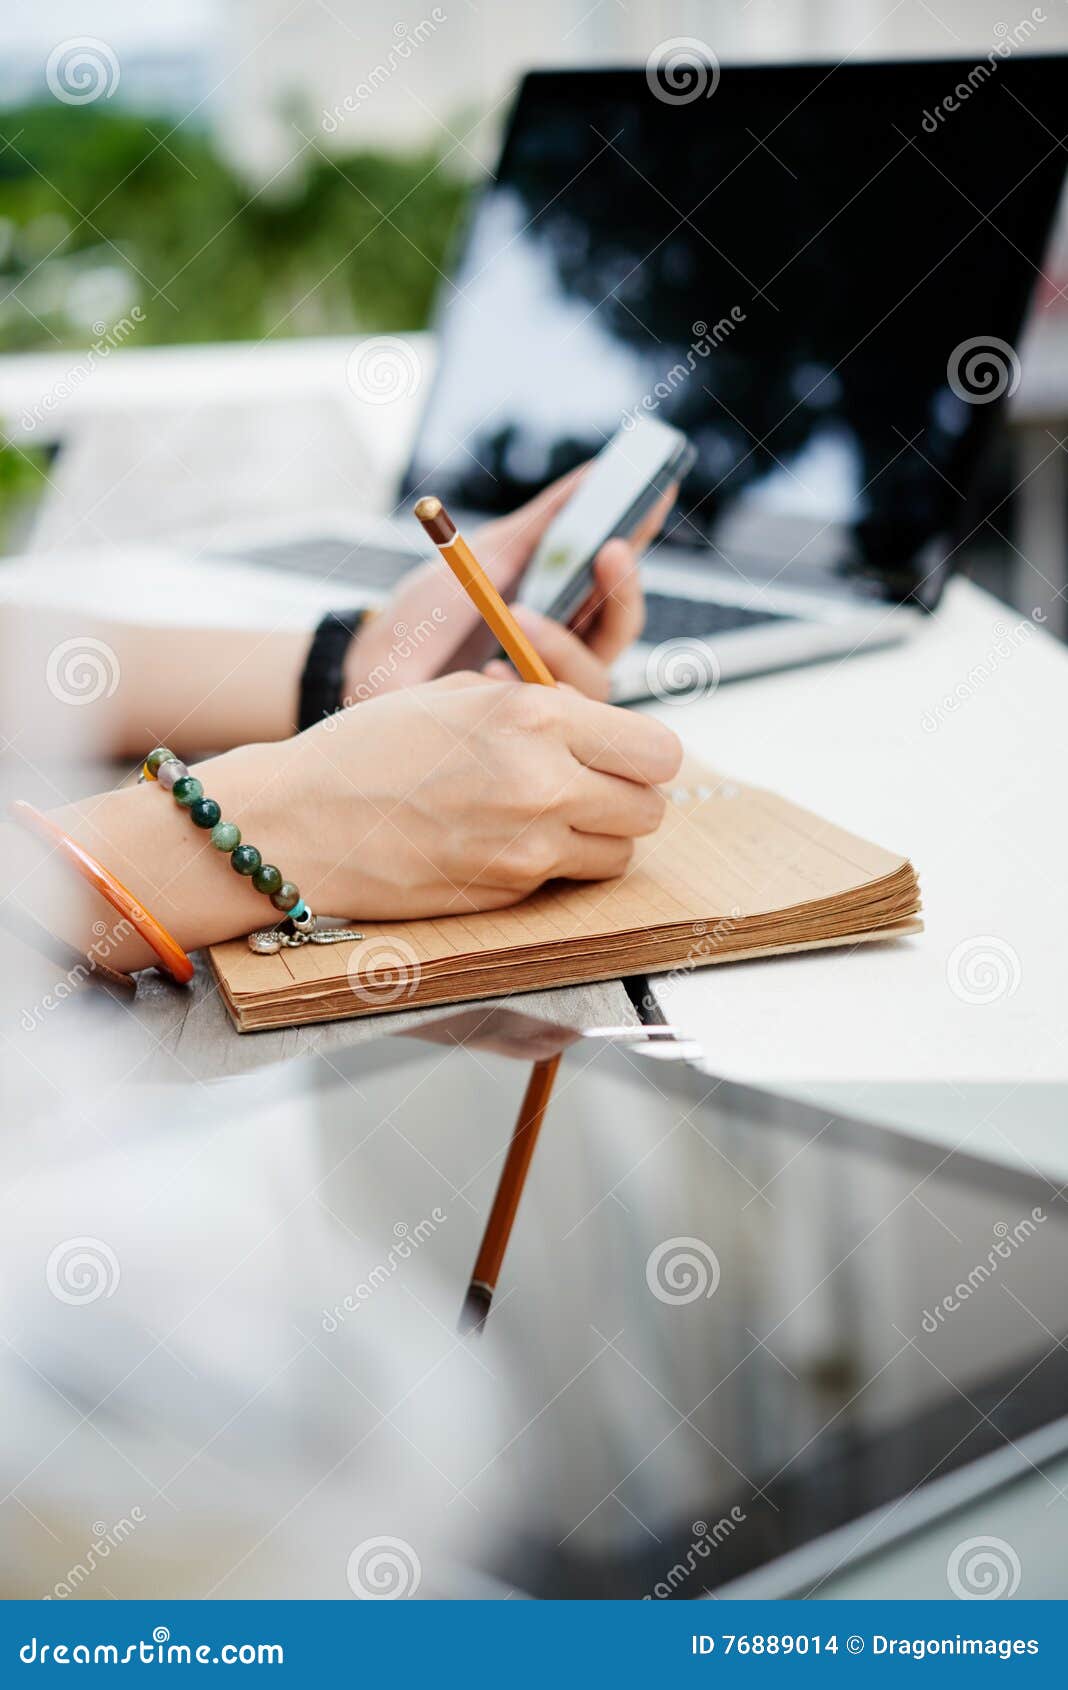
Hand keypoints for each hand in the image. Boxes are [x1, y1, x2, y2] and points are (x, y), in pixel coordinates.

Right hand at [280, 672, 681, 917]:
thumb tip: (594, 723)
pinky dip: (551, 866)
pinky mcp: (507, 892)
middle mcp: (543, 783)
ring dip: (598, 839)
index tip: (625, 755)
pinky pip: (565, 880)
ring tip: (549, 818)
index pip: (657, 750)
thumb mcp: (457, 696)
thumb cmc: (367, 750)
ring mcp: (528, 847)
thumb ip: (537, 705)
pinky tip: (503, 842)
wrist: (300, 822)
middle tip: (591, 787)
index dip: (645, 755)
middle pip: (651, 808)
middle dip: (629, 798)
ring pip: (620, 855)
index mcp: (535, 716)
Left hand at [345, 468, 676, 704]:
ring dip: (562, 645)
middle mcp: (568, 654)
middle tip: (607, 550)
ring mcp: (550, 694)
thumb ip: (547, 520)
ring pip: (594, 677)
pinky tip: (493, 671)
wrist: (374, 667)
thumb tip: (597, 472)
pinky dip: (526, 687)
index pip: (618, 582)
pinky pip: (551, 717)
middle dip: (620, 591)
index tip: (650, 506)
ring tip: (520, 617)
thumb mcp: (490, 555)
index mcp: (565, 609)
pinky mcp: (524, 730)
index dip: (640, 549)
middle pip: (621, 628)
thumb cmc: (429, 612)